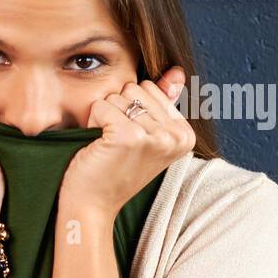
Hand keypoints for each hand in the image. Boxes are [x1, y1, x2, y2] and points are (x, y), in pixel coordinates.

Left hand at [59, 67, 194, 219]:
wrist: (92, 206)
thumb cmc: (112, 171)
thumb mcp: (145, 136)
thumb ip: (162, 102)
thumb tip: (177, 71)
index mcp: (185, 134)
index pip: (149, 89)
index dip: (129, 110)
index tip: (129, 141)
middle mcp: (175, 136)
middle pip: (133, 89)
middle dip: (116, 112)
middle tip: (116, 145)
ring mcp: (154, 136)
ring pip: (117, 97)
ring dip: (103, 119)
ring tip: (107, 147)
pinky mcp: (129, 137)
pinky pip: (101, 106)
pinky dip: (92, 123)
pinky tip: (98, 147)